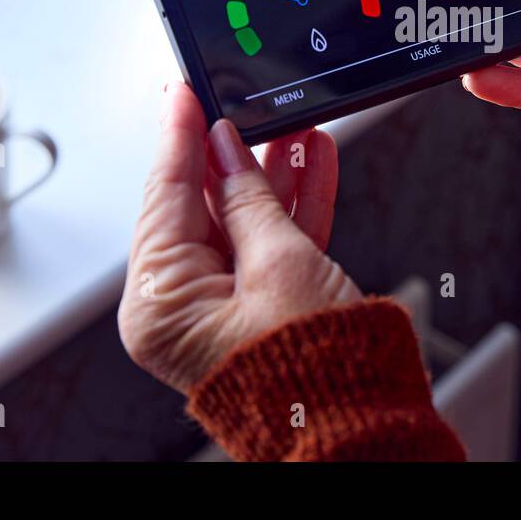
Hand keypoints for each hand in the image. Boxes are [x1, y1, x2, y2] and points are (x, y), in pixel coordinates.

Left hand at [119, 82, 360, 393]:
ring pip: (243, 219)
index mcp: (159, 304)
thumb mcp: (280, 262)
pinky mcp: (259, 309)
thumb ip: (249, 197)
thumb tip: (224, 148)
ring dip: (271, 174)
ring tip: (296, 127)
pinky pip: (268, 244)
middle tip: (246, 103)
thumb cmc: (313, 371)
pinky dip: (291, 207)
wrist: (360, 426)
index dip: (179, 137)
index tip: (182, 93)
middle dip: (234, 152)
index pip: (164, 197)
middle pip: (202, 206)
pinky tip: (312, 164)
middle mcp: (180, 309)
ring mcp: (221, 309)